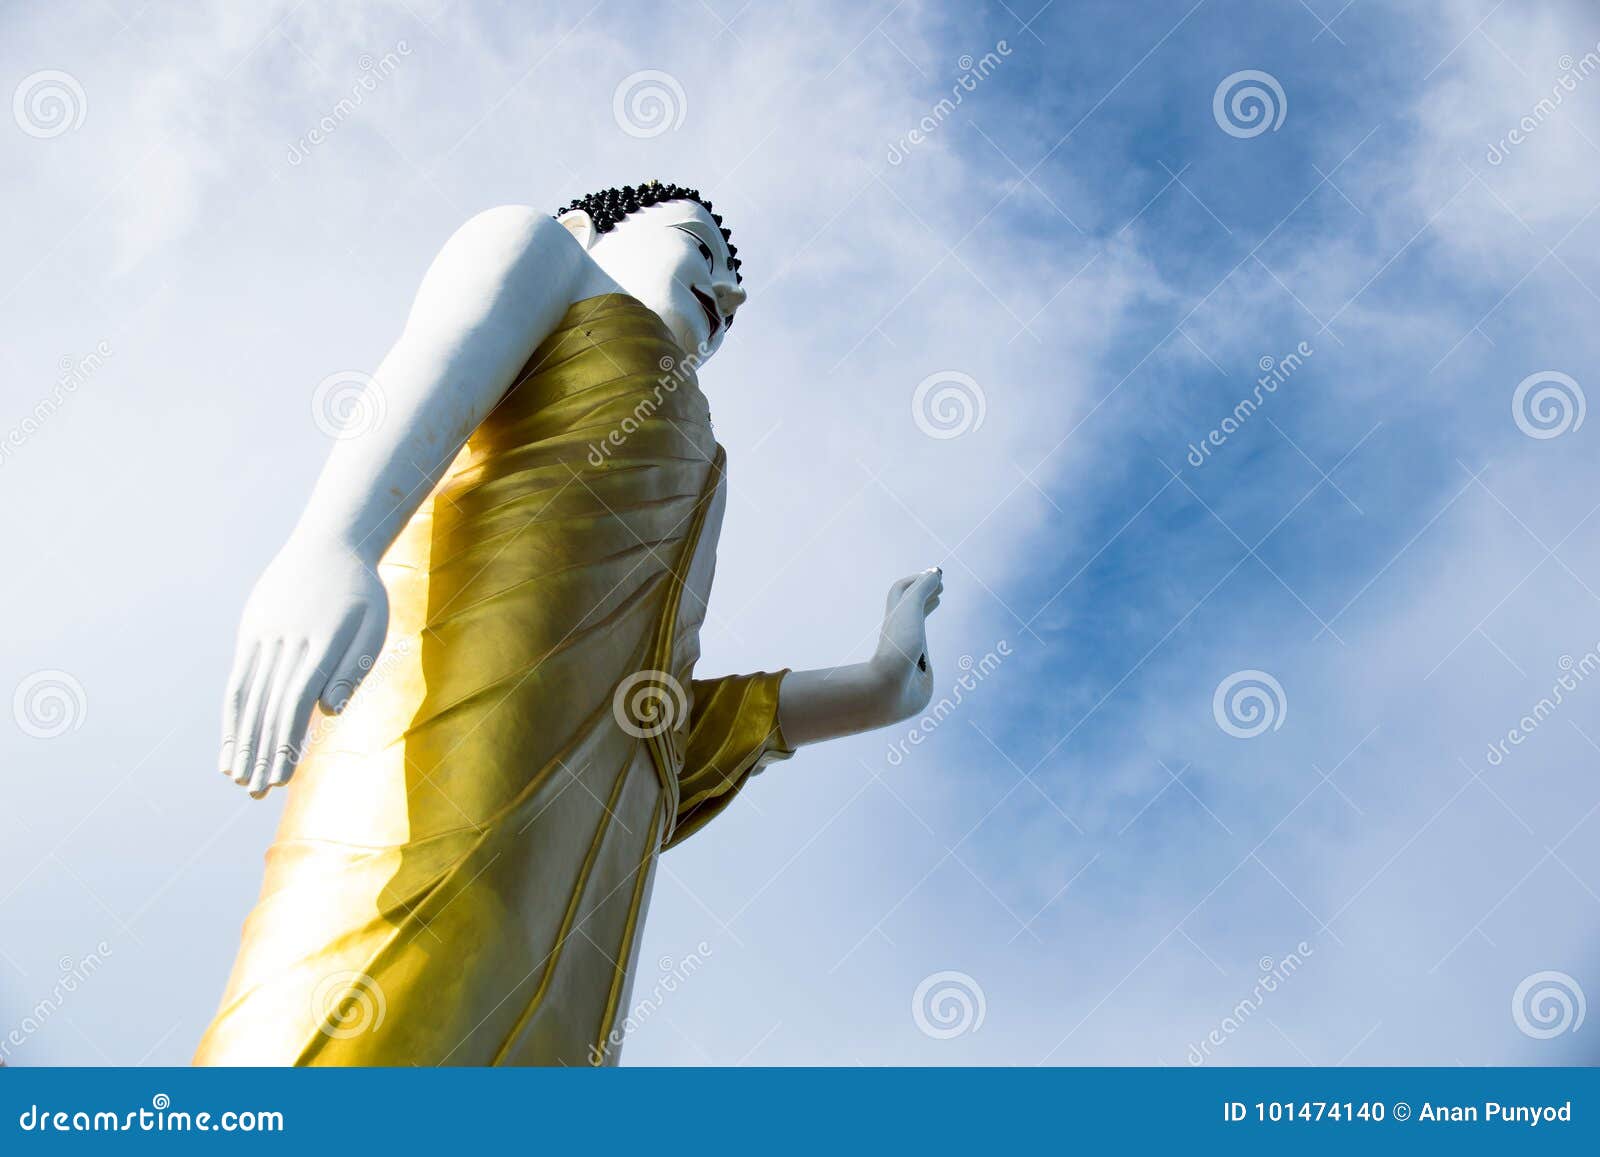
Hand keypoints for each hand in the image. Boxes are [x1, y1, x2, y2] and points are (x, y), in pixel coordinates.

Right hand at [220, 536, 389, 797]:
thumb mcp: (371, 626)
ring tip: (237, 777)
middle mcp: (287, 640)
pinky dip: (233, 714)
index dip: (286, 740)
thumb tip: (328, 711)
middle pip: (269, 705)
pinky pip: (239, 679)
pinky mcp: (251, 632)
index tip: (282, 776)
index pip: (297, 700)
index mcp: (322, 641)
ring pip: (248, 695)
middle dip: (261, 752)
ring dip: (241, 739)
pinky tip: (230, 742)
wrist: (331, 543)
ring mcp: (264, 635)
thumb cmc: (361, 592)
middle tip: (256, 792)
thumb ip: (351, 669)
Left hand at [870, 567, 942, 721]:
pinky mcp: (917, 673)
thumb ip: (921, 589)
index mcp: (896, 617)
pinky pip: (922, 650)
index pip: (902, 590)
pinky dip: (928, 636)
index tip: (937, 576)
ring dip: (923, 610)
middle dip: (922, 592)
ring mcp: (907, 653)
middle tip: (939, 586)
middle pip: (908, 606)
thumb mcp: (910, 609)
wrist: (888, 689)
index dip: (918, 580)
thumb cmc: (897, 646)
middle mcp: (899, 633)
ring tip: (936, 601)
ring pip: (914, 626)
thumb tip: (934, 574)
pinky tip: (934, 639)